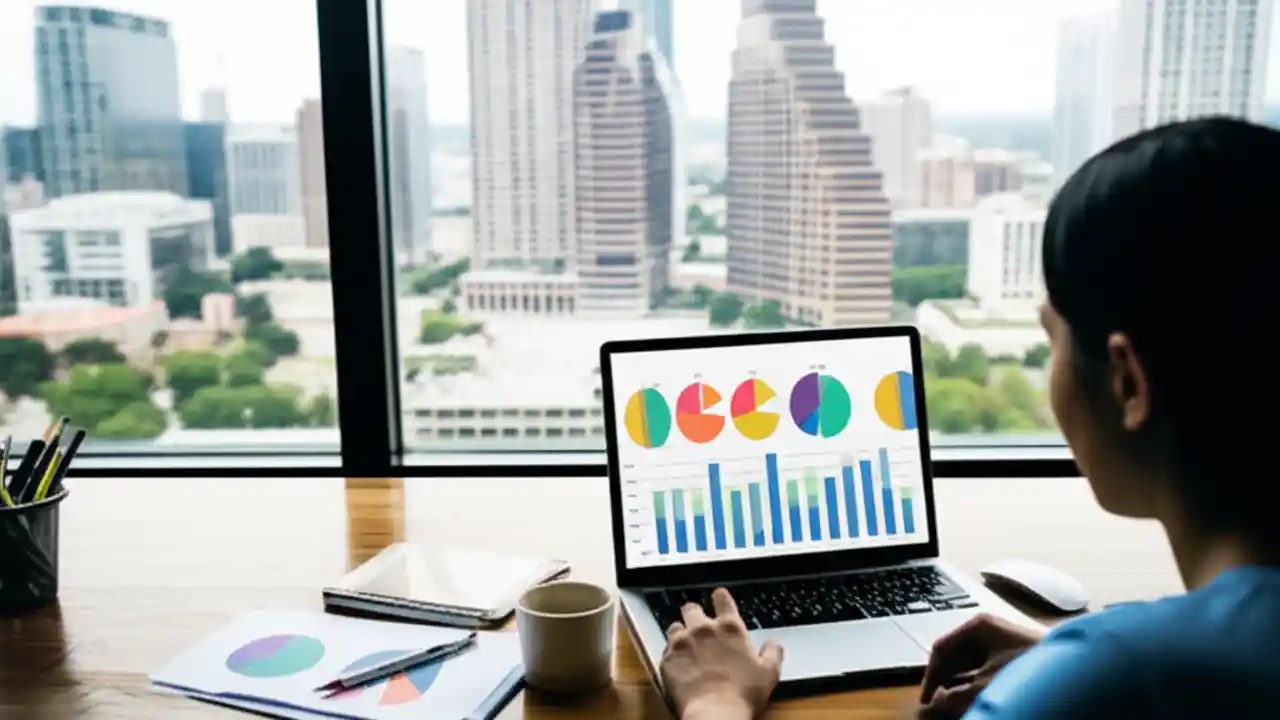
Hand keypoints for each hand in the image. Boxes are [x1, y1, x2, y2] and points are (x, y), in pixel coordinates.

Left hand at [660, 588, 783, 719]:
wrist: (714, 713)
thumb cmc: (743, 693)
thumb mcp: (769, 673)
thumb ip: (772, 653)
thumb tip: (774, 644)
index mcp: (730, 628)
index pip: (722, 599)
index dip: (721, 597)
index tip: (719, 598)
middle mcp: (703, 629)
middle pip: (692, 608)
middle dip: (695, 614)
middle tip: (700, 627)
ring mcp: (682, 643)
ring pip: (676, 626)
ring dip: (681, 633)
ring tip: (686, 646)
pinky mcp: (667, 659)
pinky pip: (666, 649)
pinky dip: (672, 654)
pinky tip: (678, 664)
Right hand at [918, 613, 1043, 718]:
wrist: (1078, 674)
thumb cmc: (1032, 672)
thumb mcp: (984, 688)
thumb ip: (950, 700)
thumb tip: (926, 710)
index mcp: (977, 626)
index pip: (941, 649)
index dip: (930, 678)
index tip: (927, 702)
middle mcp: (989, 629)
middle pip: (956, 657)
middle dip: (948, 684)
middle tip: (942, 707)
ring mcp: (1005, 641)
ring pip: (973, 666)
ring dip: (963, 687)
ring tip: (961, 706)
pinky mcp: (1018, 655)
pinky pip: (989, 670)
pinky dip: (980, 686)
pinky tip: (982, 700)